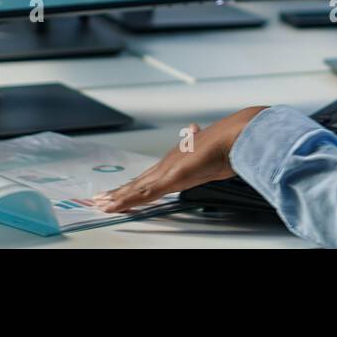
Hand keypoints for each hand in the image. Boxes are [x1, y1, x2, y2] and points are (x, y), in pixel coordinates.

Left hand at [93, 106, 267, 212]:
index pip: (151, 175)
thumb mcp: (214, 148)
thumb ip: (202, 143)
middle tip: (100, 199)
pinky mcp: (170, 178)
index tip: (122, 190)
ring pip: (136, 188)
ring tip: (101, 205)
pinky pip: (143, 193)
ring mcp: (168, 170)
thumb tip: (193, 129)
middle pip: (139, 181)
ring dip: (118, 197)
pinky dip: (126, 201)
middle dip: (119, 191)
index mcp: (178, 158)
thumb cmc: (229, 142)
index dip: (135, 183)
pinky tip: (114, 207)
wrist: (236, 136)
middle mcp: (169, 163)